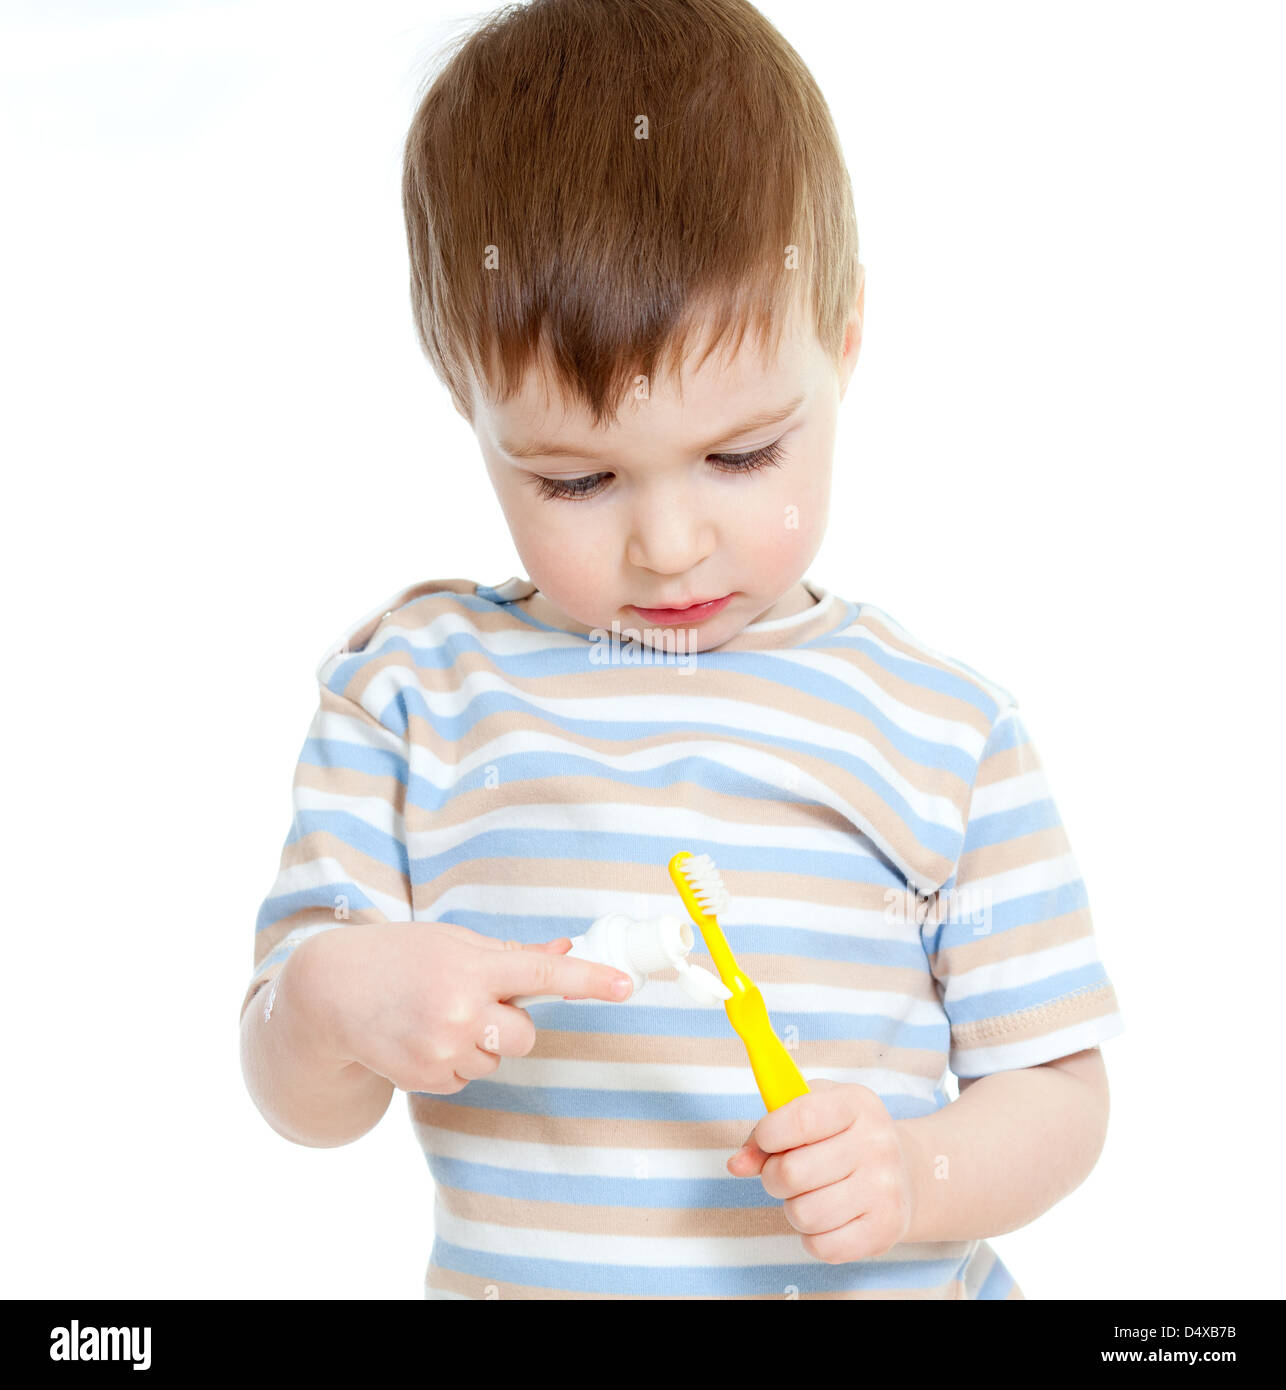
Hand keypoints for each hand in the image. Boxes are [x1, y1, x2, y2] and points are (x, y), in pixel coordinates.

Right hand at [296, 922, 633, 1095]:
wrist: (331, 992)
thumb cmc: (399, 958)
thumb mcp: (454, 942)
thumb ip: (510, 954)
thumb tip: (564, 949)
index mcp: (471, 966)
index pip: (543, 972)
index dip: (589, 979)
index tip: (626, 985)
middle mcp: (460, 1009)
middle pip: (525, 1035)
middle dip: (510, 1022)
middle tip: (474, 1002)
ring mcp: (442, 1049)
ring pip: (496, 1059)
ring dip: (479, 1043)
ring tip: (436, 1017)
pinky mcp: (426, 1078)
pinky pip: (467, 1078)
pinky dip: (454, 1062)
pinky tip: (423, 1038)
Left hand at [726, 1077, 915, 1262]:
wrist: (905, 1173)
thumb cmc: (843, 1136)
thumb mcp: (811, 1111)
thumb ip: (768, 1131)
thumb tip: (736, 1164)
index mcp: (856, 1105)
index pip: (801, 1118)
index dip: (769, 1133)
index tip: (766, 1140)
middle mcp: (877, 1145)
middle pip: (793, 1172)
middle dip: (774, 1176)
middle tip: (784, 1173)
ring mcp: (885, 1190)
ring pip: (803, 1214)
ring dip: (793, 1208)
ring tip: (808, 1195)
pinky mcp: (884, 1230)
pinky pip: (822, 1246)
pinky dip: (813, 1236)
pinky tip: (826, 1218)